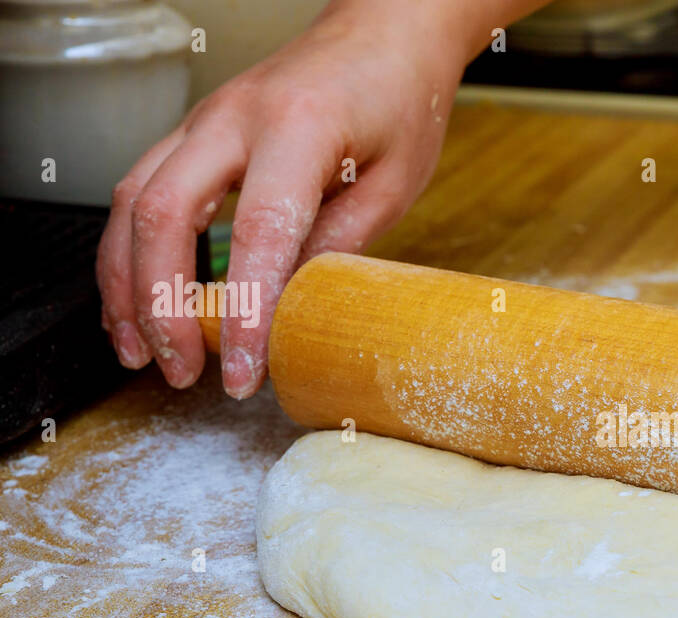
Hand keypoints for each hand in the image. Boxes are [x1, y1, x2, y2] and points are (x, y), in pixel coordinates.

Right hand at [96, 0, 493, 397]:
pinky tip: (137, 299)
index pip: (260, 231)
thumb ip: (340, 242)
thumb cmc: (400, 100)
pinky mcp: (193, 133)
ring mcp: (204, 120)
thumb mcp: (394, 183)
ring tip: (140, 351)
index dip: (246, 311)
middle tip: (181, 370)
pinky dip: (129, 252)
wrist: (384, 34)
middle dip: (161, 306)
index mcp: (300, 127)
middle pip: (162, 214)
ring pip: (131, 202)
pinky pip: (139, 191)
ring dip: (126, 285)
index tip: (244, 371)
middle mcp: (234, 117)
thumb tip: (293, 309)